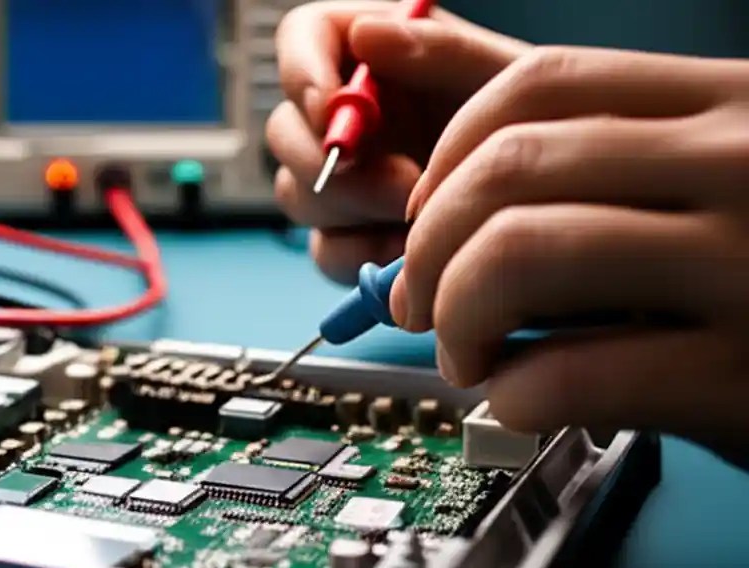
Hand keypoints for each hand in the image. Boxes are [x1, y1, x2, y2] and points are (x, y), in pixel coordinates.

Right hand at [268, 1, 527, 282]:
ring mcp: (346, 180)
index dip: (303, 73)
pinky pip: (326, 250)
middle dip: (332, 162)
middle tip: (400, 182)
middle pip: (286, 130)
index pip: (301, 41)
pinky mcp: (351, 237)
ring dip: (354, 210)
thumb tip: (366, 33)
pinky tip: (412, 252)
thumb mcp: (503, 77)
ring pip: (299, 195)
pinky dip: (365, 256)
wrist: (560, 208)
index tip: (331, 107)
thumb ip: (437, 48)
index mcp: (375, 56)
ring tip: (423, 217)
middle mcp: (351, 117)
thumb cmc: (540, 130)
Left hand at [395, 47, 748, 459]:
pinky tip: (520, 402)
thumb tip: (392, 42)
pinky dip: (513, 393)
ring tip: (468, 353)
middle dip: (428, 246)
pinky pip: (576, 371)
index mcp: (731, 106)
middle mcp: (745, 165)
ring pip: (524, 254)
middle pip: (510, 168)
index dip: (448, 154)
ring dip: (457, 315)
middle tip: (421, 299)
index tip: (424, 214)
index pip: (541, 84)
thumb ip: (587, 134)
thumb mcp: (710, 173)